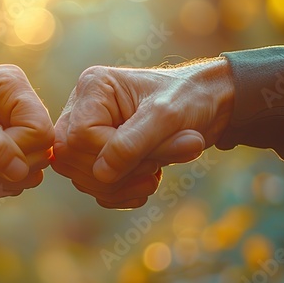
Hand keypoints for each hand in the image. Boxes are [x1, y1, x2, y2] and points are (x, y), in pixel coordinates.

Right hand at [52, 59, 233, 208]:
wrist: (211, 105)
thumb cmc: (190, 99)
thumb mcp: (166, 118)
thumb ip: (133, 145)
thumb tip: (102, 175)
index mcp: (93, 88)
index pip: (79, 137)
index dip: (111, 155)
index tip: (150, 152)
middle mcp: (82, 110)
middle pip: (72, 160)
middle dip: (119, 173)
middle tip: (156, 164)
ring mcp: (89, 136)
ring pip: (83, 179)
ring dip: (123, 186)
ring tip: (157, 172)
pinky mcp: (99, 157)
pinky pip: (97, 190)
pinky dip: (124, 194)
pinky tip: (148, 181)